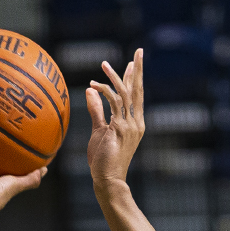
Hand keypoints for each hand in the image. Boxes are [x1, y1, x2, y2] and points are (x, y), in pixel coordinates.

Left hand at [86, 50, 144, 187]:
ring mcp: (130, 125)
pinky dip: (104, 91)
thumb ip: (96, 109)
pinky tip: (93, 85)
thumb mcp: (99, 130)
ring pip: (125, 94)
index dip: (135, 77)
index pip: (137, 95)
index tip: (134, 61)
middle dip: (138, 69)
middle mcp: (136, 122)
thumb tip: (90, 91)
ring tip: (103, 64)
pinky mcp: (120, 128)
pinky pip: (114, 103)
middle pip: (138, 90)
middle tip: (139, 51)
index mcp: (135, 123)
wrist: (108, 179)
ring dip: (114, 77)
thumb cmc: (103, 159)